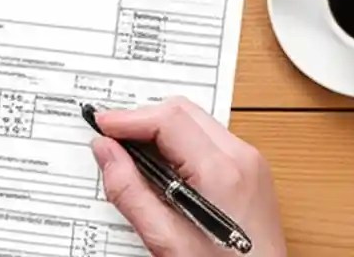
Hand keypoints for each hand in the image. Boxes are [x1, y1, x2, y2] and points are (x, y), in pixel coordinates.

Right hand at [92, 98, 287, 256]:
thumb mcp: (167, 241)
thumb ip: (130, 192)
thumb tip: (106, 152)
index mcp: (221, 172)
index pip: (167, 119)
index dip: (128, 118)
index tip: (102, 126)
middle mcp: (242, 158)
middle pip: (182, 111)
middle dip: (143, 120)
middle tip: (113, 142)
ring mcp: (250, 162)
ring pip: (196, 121)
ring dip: (161, 130)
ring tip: (134, 159)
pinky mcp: (251, 170)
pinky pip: (209, 139)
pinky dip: (180, 143)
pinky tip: (164, 170)